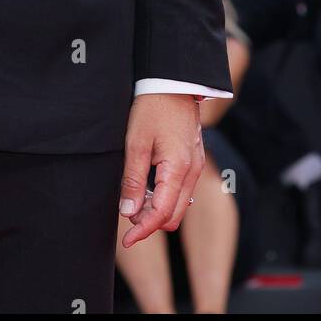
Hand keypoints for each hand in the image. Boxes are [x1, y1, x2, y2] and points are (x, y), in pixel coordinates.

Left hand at [118, 93, 204, 246]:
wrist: (173, 81)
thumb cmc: (153, 107)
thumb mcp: (136, 143)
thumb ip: (133, 180)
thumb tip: (128, 212)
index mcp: (179, 170)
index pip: (162, 215)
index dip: (142, 231)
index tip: (126, 240)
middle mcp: (192, 172)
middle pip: (174, 216)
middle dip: (149, 222)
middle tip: (125, 214)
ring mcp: (195, 166)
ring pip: (178, 205)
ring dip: (157, 209)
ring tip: (133, 199)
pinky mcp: (193, 159)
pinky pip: (181, 190)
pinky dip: (164, 196)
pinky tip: (147, 187)